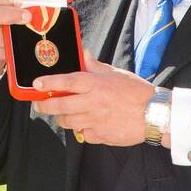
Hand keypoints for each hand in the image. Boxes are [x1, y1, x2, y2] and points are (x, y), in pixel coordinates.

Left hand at [30, 51, 156, 144]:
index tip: (36, 84)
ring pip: (67, 122)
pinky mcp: (99, 136)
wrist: (154, 115)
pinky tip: (85, 124)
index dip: (48, 83)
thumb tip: (84, 55)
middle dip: (44, 106)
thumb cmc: (138, 93)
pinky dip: (80, 130)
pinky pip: (82, 134)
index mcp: (96, 84)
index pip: (66, 82)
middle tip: (39, 105)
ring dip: (62, 118)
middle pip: (59, 106)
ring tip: (62, 114)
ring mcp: (94, 121)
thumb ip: (96, 66)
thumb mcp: (116, 74)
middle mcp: (92, 103)